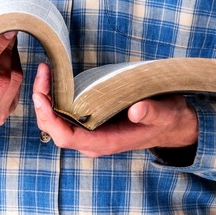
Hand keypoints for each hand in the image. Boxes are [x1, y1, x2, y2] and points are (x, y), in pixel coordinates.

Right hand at [0, 6, 22, 130]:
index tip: (4, 29)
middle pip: (1, 78)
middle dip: (4, 52)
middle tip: (4, 33)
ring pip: (13, 82)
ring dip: (11, 59)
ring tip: (2, 45)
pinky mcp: (5, 114)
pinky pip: (18, 87)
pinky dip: (14, 69)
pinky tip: (4, 60)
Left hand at [31, 62, 198, 157]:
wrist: (173, 125)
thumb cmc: (168, 119)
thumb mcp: (165, 113)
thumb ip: (151, 113)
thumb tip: (136, 111)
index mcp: (107, 142)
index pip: (67, 137)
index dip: (51, 119)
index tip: (43, 96)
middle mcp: (94, 141)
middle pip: (54, 129)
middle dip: (42, 104)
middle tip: (42, 73)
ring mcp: (91, 133)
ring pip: (56, 122)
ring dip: (46, 99)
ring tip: (45, 72)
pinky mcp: (91, 123)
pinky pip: (64, 115)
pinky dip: (55, 98)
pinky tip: (54, 79)